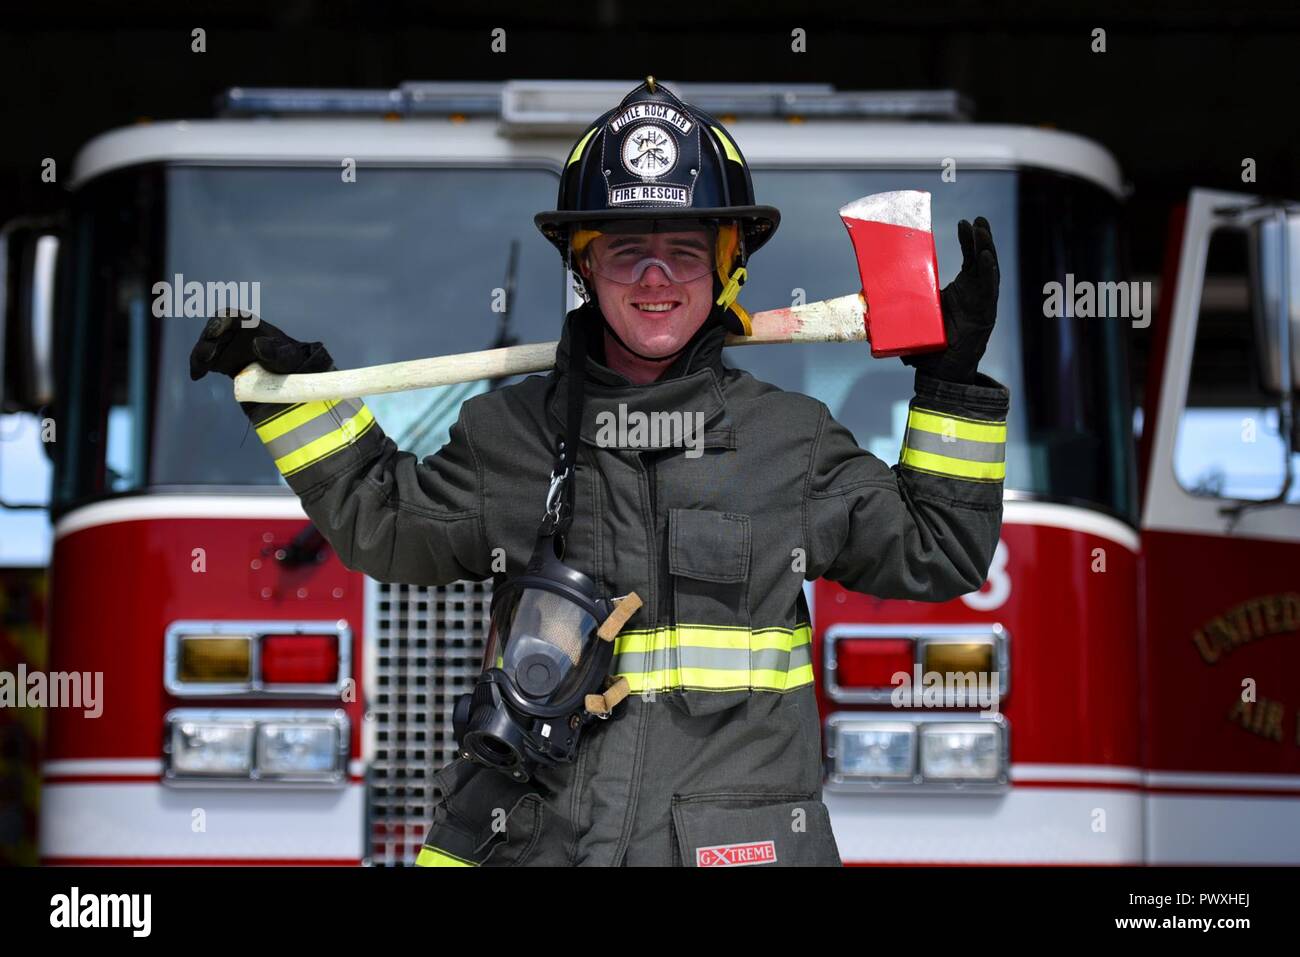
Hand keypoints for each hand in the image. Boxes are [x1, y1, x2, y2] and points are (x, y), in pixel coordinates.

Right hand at [189, 311, 332, 380]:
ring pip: (205, 346)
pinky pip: (204, 362)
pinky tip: (196, 376)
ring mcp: (223, 347)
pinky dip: (198, 367)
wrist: (287, 376)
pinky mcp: (218, 361)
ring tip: (200, 369)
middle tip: (207, 357)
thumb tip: (257, 344)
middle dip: (207, 342)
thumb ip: (274, 351)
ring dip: (199, 355)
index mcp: (248, 323)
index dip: (220, 322)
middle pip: (212, 331)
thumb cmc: (289, 360)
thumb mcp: (287, 357)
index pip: (229, 316)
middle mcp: (231, 332)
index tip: (215, 332)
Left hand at [903, 217, 998, 383]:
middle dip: (981, 240)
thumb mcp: (910, 322)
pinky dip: (989, 273)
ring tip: (982, 230)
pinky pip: (989, 290)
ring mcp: (981, 305)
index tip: (964, 223)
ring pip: (987, 272)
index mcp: (961, 293)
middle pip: (981, 261)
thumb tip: (867, 303)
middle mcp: (974, 296)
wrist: (941, 376)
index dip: (968, 243)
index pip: (969, 262)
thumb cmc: (928, 352)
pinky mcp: (985, 315)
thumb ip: (895, 311)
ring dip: (986, 249)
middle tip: (977, 220)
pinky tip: (986, 257)